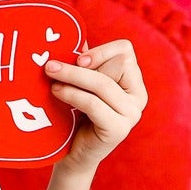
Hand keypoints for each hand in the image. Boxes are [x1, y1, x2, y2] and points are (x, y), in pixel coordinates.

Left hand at [42, 39, 145, 174]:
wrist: (72, 154)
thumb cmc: (75, 114)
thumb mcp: (82, 84)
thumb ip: (83, 63)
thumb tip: (69, 35)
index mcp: (134, 82)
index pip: (126, 51)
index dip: (101, 51)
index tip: (78, 59)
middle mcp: (139, 97)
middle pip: (115, 65)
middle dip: (80, 66)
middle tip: (51, 67)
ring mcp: (132, 114)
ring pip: (103, 83)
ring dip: (72, 77)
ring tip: (51, 78)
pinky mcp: (118, 129)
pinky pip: (94, 103)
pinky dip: (73, 94)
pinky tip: (57, 92)